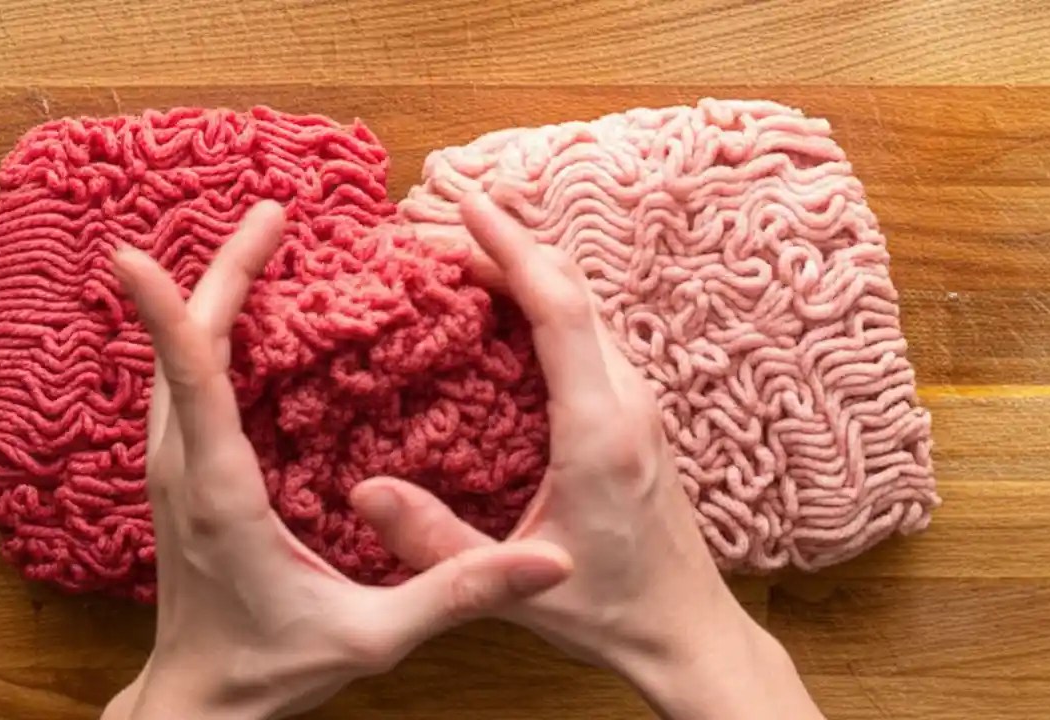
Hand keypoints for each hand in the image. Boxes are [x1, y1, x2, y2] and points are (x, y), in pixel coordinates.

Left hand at [103, 201, 573, 719]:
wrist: (200, 705)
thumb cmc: (273, 672)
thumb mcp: (374, 638)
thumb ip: (456, 594)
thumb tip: (547, 561)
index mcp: (224, 493)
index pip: (191, 382)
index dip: (166, 311)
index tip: (134, 252)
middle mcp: (184, 469)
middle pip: (183, 350)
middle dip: (221, 272)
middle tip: (274, 214)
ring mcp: (172, 471)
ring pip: (177, 362)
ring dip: (210, 296)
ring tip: (260, 243)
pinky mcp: (180, 476)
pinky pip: (185, 385)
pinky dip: (204, 335)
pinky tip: (242, 317)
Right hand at [351, 193, 823, 718]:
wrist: (686, 630)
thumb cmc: (608, 610)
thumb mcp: (512, 583)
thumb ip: (437, 542)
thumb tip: (364, 493)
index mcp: (600, 429)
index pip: (558, 307)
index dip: (510, 247)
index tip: (464, 205)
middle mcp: (627, 400)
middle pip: (570, 287)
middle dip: (503, 241)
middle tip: (431, 223)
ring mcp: (636, 401)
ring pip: (581, 302)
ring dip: (523, 264)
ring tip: (455, 249)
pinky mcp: (632, 411)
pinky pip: (585, 329)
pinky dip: (540, 296)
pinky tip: (498, 303)